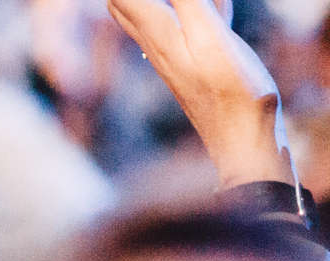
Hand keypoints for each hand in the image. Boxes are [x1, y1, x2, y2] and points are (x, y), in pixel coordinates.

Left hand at [108, 0, 297, 187]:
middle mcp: (156, 44)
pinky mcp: (195, 62)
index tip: (136, 1)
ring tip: (203, 8)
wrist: (243, 141)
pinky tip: (216, 5)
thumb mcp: (211, 38)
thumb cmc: (232, 93)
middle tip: (161, 3)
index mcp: (158, 33)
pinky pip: (186, 26)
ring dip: (158, 1)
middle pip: (122, 4)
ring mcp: (175, 55)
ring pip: (151, 15)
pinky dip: (196, 8)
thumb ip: (189, 1)